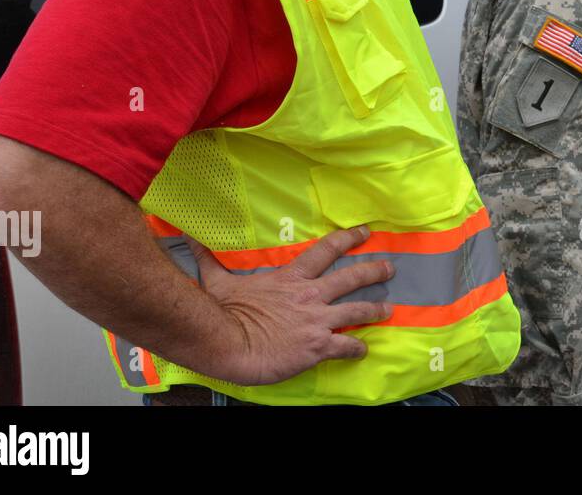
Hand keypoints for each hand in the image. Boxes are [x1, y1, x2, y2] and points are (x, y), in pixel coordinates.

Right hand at [188, 224, 393, 385]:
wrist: (228, 342)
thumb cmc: (224, 312)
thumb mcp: (218, 280)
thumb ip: (210, 259)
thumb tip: (191, 238)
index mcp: (292, 278)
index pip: (326, 250)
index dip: (348, 238)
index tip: (365, 232)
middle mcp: (310, 295)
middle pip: (351, 277)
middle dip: (374, 271)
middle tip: (390, 268)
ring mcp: (317, 321)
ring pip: (357, 310)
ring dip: (375, 310)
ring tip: (388, 309)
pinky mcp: (318, 346)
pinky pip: (346, 346)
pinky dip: (357, 348)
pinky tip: (364, 349)